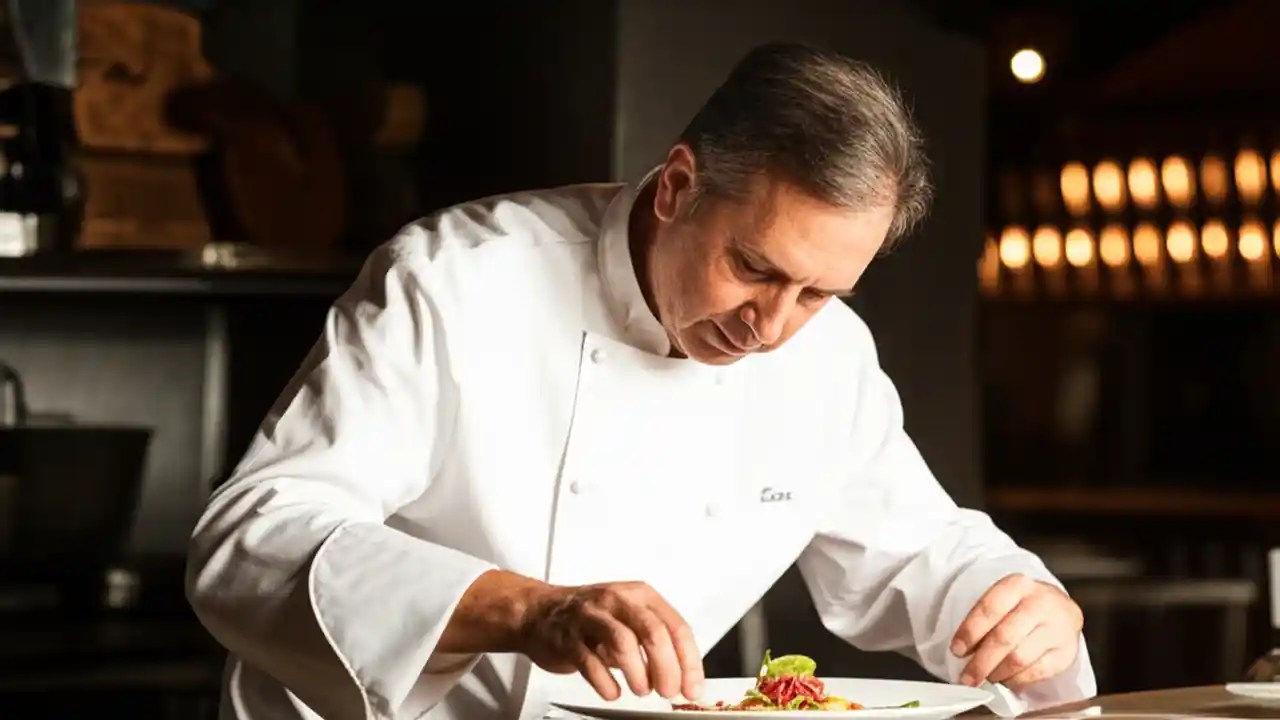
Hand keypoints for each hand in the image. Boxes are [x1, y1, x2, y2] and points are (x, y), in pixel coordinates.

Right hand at [517, 580, 704, 701]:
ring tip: (641, 690)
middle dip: (667, 669)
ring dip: (638, 674)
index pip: (676, 626)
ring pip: (624, 643)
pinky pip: (590, 662)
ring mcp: (590, 616)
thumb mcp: (628, 619)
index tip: (692, 687)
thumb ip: (655, 642)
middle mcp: (617, 600)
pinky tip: (612, 691)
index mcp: (639, 595)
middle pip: (653, 633)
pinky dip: (606, 683)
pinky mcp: (567, 637)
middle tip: (668, 691)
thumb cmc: (590, 617)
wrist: (538, 612)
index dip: (689, 662)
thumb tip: (682, 676)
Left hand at [950, 574, 1082, 689]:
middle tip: (967, 677)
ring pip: (1020, 658)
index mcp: (1018, 585)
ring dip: (998, 673)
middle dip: (981, 662)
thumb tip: (963, 652)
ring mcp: (1058, 628)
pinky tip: (1007, 679)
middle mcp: (1041, 603)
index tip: (956, 650)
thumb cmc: (1023, 607)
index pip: (989, 608)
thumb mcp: (1004, 600)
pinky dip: (1017, 680)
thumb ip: (984, 620)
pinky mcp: (1067, 652)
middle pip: (1004, 637)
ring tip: (987, 677)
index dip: (970, 632)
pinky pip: (1037, 672)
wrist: (1061, 609)